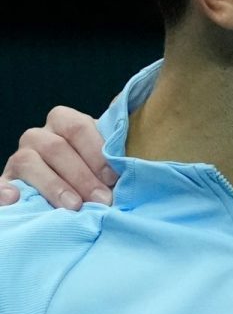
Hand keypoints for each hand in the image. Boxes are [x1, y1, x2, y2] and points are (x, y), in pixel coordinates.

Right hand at [0, 106, 114, 209]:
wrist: (69, 187)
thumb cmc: (96, 169)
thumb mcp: (107, 153)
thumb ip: (118, 140)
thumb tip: (137, 107)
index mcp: (64, 122)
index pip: (77, 127)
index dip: (96, 152)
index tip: (113, 177)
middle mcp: (38, 136)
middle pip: (56, 148)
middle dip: (82, 176)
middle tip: (102, 200)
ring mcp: (19, 157)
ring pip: (29, 162)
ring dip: (54, 186)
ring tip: (75, 206)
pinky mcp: (6, 181)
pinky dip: (3, 191)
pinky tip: (14, 200)